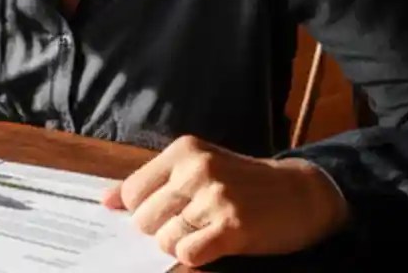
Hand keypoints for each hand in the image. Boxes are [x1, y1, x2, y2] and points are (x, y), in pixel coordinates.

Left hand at [102, 135, 348, 268]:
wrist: (301, 193)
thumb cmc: (243, 183)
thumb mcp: (197, 169)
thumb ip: (151, 183)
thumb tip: (106, 201)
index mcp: (183, 151)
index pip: (132, 192)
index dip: (144, 212)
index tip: (167, 214)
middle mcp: (196, 169)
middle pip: (144, 219)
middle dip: (161, 231)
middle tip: (193, 224)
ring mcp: (215, 197)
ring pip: (164, 240)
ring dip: (182, 245)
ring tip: (207, 232)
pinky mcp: (233, 226)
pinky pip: (189, 254)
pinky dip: (197, 256)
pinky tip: (216, 244)